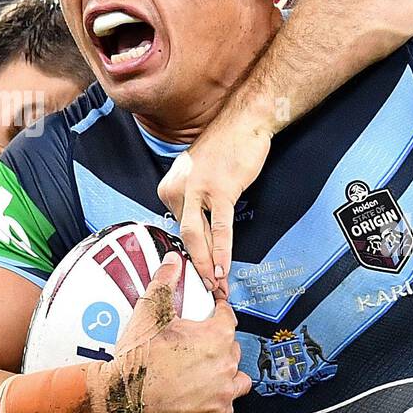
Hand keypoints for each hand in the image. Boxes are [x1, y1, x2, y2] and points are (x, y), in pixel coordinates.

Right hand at [95, 252, 251, 412]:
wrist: (124, 397)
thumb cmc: (138, 358)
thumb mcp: (149, 313)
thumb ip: (164, 282)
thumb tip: (173, 262)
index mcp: (216, 336)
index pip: (228, 316)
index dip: (218, 313)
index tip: (214, 313)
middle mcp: (226, 363)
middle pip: (231, 347)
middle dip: (217, 344)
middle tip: (197, 347)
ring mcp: (223, 391)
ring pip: (237, 377)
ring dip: (225, 373)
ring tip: (206, 371)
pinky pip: (227, 404)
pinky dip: (218, 399)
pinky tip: (202, 394)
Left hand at [156, 114, 272, 296]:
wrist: (244, 122)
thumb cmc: (226, 147)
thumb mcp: (198, 175)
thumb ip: (194, 200)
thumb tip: (200, 229)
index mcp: (169, 188)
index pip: (177, 229)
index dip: (189, 255)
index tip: (199, 273)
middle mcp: (177, 189)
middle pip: (184, 238)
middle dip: (194, 268)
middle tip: (203, 289)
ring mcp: (197, 190)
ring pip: (196, 237)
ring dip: (205, 265)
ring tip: (214, 286)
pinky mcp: (220, 191)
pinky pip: (219, 228)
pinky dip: (221, 251)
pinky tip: (223, 268)